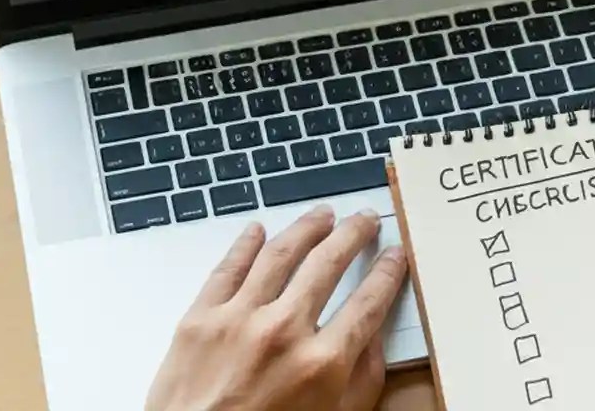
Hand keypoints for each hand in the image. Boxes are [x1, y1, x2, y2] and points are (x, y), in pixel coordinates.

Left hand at [146, 206, 406, 410]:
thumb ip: (362, 379)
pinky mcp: (199, 319)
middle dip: (352, 234)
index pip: (368, 301)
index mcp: (323, 363)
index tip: (395, 256)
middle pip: (328, 264)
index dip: (387, 273)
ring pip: (280, 254)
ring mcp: (238, 320)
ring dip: (306, 227)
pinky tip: (258, 230)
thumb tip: (372, 335)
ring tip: (322, 215)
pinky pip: (227, 268)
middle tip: (364, 219)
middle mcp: (283, 332)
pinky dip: (245, 244)